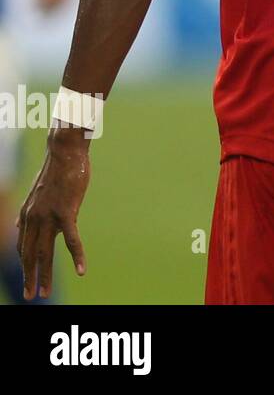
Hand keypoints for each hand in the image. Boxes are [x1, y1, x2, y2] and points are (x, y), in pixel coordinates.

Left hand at [18, 126, 90, 299]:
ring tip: (45, 292)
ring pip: (45, 252)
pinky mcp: (66, 212)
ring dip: (45, 275)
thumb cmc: (56, 170)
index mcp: (27, 214)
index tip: (29, 279)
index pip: (22, 246)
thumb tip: (18, 225)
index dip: (24, 265)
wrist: (65, 152)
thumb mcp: (37, 192)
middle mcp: (33, 218)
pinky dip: (77, 257)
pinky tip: (81, 270)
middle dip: (30, 277)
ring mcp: (48, 216)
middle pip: (30, 254)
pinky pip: (71, 240)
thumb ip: (29, 210)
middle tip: (32, 296)